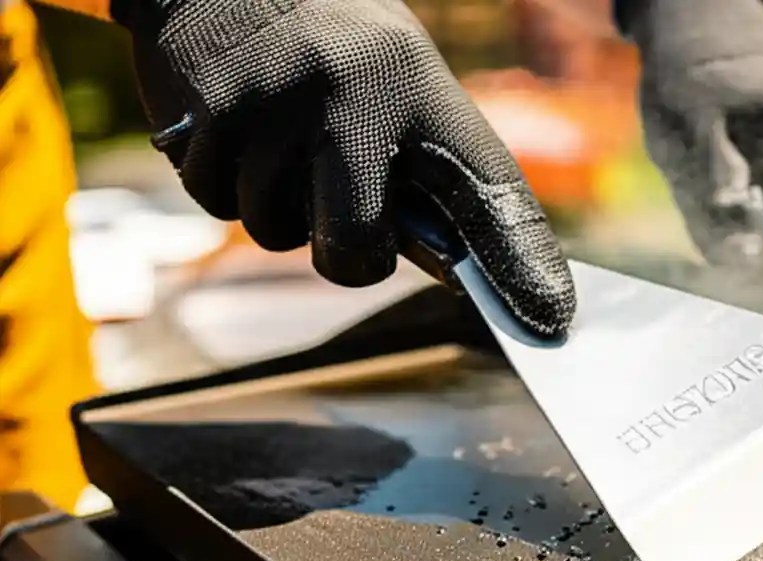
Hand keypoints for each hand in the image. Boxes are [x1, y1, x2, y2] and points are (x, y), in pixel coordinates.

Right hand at [115, 0, 573, 334]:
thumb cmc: (330, 38)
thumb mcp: (396, 75)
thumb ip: (421, 164)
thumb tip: (453, 263)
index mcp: (420, 83)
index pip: (488, 187)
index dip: (520, 259)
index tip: (549, 316)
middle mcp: (353, 95)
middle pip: (354, 247)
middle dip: (348, 254)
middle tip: (344, 221)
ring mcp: (276, 107)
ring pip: (275, 232)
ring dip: (277, 205)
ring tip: (279, 131)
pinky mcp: (208, 117)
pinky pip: (217, 203)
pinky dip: (224, 180)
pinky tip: (233, 122)